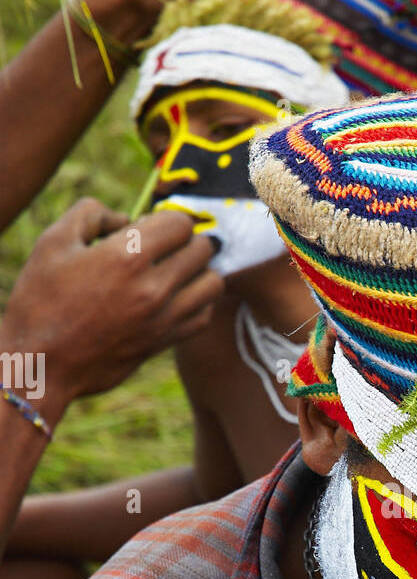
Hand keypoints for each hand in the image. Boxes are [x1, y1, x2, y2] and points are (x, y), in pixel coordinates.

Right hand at [1, 198, 221, 418]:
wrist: (42, 364)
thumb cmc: (41, 301)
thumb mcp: (53, 242)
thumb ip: (90, 214)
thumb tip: (126, 219)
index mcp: (126, 257)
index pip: (180, 223)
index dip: (166, 219)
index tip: (149, 227)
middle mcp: (153, 288)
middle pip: (202, 249)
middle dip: (185, 241)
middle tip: (162, 248)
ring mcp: (163, 318)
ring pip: (213, 283)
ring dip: (198, 271)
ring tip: (175, 272)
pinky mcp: (164, 342)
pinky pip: (204, 315)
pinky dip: (198, 302)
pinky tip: (175, 298)